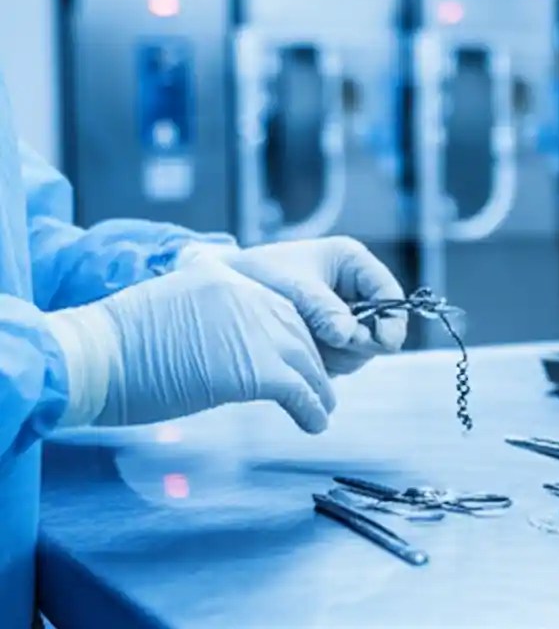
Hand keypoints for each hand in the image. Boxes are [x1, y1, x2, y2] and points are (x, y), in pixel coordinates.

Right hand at [47, 262, 333, 432]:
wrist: (93, 359)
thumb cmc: (116, 346)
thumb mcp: (172, 308)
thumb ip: (211, 316)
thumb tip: (233, 346)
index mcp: (224, 277)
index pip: (278, 303)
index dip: (294, 335)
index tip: (302, 356)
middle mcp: (247, 295)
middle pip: (299, 330)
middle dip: (312, 361)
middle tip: (319, 385)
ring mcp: (255, 330)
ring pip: (306, 360)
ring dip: (319, 389)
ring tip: (323, 409)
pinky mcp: (256, 369)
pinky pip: (300, 390)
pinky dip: (312, 409)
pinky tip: (315, 423)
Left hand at [194, 237, 407, 375]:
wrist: (225, 288)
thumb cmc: (259, 274)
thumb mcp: (294, 287)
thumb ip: (323, 309)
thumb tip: (348, 335)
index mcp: (353, 264)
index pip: (390, 295)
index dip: (393, 321)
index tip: (384, 342)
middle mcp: (355, 291)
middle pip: (381, 329)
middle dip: (359, 340)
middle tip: (329, 340)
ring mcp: (344, 317)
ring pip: (362, 349)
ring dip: (339, 353)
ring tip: (306, 340)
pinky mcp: (330, 339)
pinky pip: (342, 361)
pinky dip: (325, 361)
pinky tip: (301, 348)